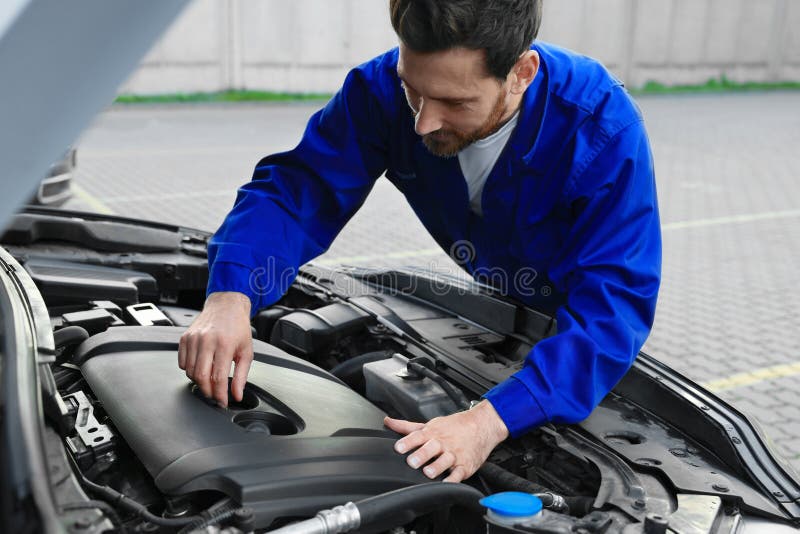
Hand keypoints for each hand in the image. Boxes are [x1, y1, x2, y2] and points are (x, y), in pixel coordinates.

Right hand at [178, 292, 252, 407]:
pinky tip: (200, 367)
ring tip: (209, 380)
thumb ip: (241, 376)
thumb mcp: (247, 352)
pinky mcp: (184, 338)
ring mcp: (193, 339)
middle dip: (207, 391)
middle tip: (214, 395)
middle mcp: (207, 341)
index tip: (222, 403)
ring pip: (189, 371)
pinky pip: (182, 362)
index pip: (218, 378)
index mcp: (224, 345)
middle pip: (200, 377)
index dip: (219, 395)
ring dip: (198, 381)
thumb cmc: (238, 328)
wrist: (226, 306)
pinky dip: (189, 370)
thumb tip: (236, 395)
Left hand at [384, 400, 508, 481]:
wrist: (482, 426)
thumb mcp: (430, 424)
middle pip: (431, 448)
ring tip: (428, 472)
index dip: (407, 442)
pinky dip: (454, 479)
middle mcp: (443, 443)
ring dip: (437, 467)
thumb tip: (388, 421)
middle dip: (421, 455)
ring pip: (445, 461)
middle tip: (412, 462)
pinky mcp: (465, 465)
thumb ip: (407, 427)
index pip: (418, 436)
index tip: (399, 448)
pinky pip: (459, 473)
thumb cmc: (454, 426)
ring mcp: (454, 454)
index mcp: (432, 433)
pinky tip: (448, 483)